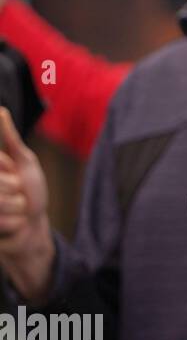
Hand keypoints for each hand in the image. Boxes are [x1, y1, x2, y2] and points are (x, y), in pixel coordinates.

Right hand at [0, 106, 53, 302]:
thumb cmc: (30, 193)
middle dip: (14, 189)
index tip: (14, 176)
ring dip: (15, 207)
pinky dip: (15, 221)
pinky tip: (12, 224)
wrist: (31, 228)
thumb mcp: (24, 162)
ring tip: (15, 209)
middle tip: (17, 194)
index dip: (7, 169)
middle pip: (1, 181)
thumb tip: (1, 110)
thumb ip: (10, 139)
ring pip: (1, 201)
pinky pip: (4, 219)